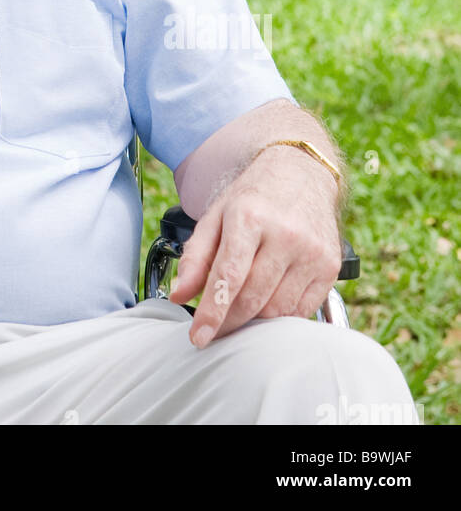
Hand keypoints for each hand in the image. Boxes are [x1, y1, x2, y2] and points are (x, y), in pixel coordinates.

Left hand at [168, 147, 341, 346]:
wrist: (302, 172)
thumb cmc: (254, 197)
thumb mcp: (216, 216)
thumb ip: (195, 256)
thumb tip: (179, 294)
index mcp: (249, 216)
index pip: (228, 276)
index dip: (212, 312)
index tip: (198, 337)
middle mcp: (285, 234)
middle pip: (252, 298)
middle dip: (229, 322)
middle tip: (214, 330)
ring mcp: (312, 251)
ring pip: (277, 310)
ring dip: (254, 320)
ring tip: (240, 311)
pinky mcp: (331, 266)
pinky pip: (301, 310)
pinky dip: (280, 316)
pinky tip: (268, 303)